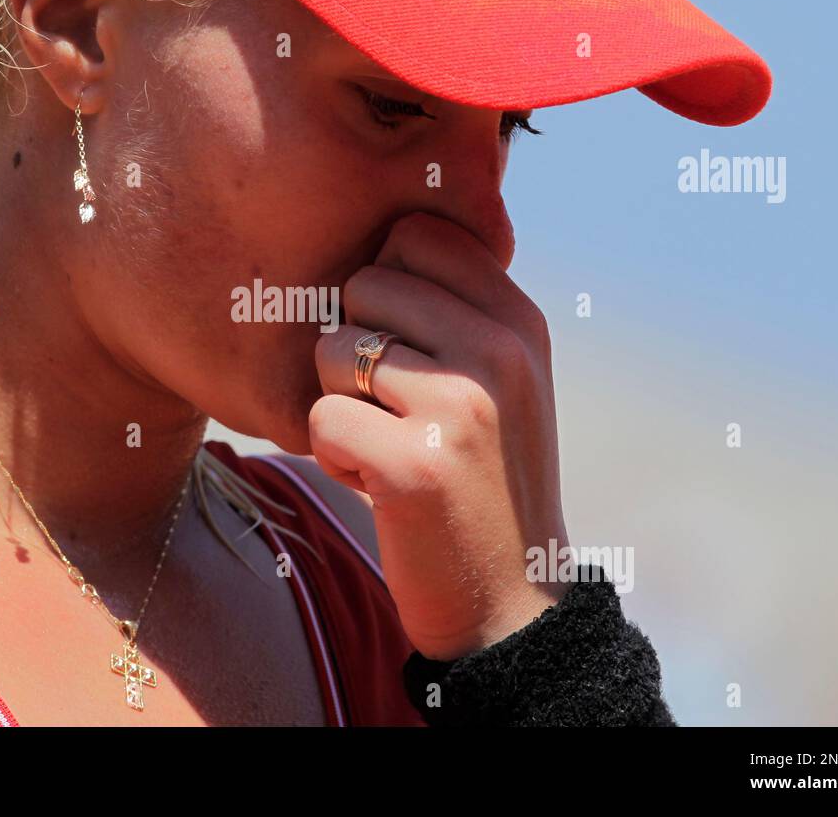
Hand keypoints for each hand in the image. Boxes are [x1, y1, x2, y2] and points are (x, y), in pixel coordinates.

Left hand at [310, 212, 570, 660]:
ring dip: (340, 403)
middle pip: (363, 284)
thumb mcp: (498, 379)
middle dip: (353, 346)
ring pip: (333, 348)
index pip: (416, 234)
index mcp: (518, 321)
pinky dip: (331, 458)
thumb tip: (382, 235)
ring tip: (387, 446)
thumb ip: (455, 308)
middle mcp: (499, 352)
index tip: (402, 347)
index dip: (383, 285)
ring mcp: (461, 407)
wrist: (511, 602)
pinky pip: (319, 420)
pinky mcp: (414, 465)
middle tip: (390, 408)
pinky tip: (375, 485)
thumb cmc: (484, 481)